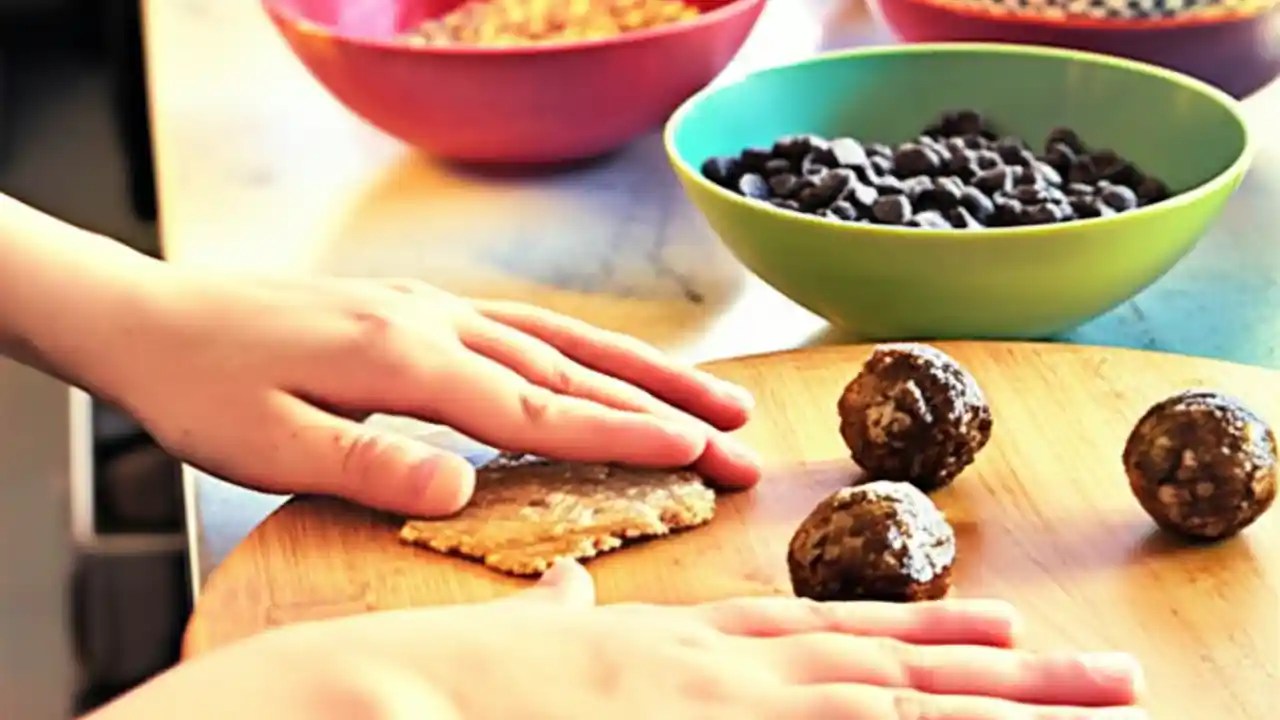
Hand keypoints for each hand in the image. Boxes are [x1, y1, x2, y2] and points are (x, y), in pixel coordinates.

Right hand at [89, 562, 1144, 719]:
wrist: (372, 694)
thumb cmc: (440, 686)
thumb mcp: (524, 647)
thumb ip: (564, 614)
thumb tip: (574, 591)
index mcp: (670, 643)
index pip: (812, 633)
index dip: (905, 634)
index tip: (983, 631)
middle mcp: (706, 663)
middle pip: (874, 659)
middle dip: (989, 669)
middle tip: (1092, 670)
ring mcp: (704, 700)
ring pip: (877, 694)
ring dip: (984, 698)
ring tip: (1084, 690)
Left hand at [95, 272, 759, 516]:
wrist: (155, 316)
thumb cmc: (204, 388)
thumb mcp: (265, 444)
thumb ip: (367, 465)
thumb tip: (459, 491)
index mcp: (405, 359)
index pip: (537, 411)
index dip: (622, 437)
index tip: (697, 456)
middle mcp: (436, 322)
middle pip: (572, 372)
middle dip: (665, 410)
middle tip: (742, 442)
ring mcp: (433, 307)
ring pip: (562, 340)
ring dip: (646, 370)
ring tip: (718, 399)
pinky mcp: (421, 307)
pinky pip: (526, 325)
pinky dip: (586, 347)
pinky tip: (612, 364)